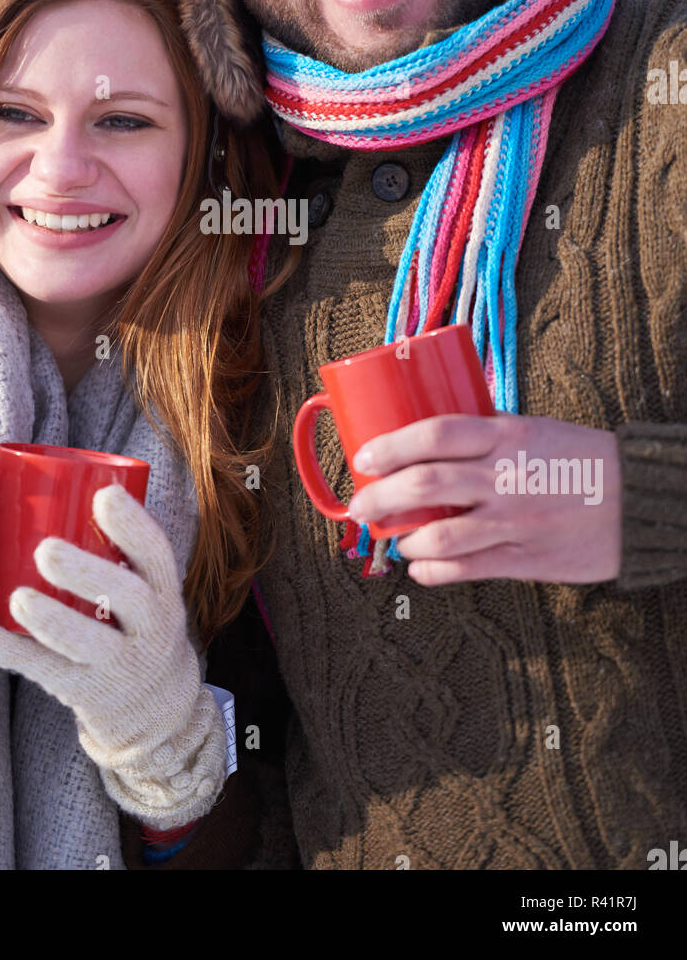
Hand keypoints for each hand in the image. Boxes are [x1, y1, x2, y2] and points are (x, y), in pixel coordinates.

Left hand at [0, 483, 225, 829]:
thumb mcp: (143, 591)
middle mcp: (152, 628)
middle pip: (128, 598)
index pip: (157, 554)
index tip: (104, 496)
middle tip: (46, 551)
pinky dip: (13, 655)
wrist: (155, 708)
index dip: (134, 525)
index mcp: (163, 590)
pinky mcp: (90, 694)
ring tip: (18, 597)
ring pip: (89, 643)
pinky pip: (49, 674)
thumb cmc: (132, 624)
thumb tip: (39, 484)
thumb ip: (110, 553)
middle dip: (88, 573)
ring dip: (51, 620)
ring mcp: (122, 665)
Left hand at [347, 413, 622, 584]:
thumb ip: (486, 435)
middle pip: (424, 485)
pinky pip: (466, 569)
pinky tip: (419, 566)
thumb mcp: (532, 430)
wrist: (639, 500)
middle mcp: (505, 478)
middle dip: (380, 496)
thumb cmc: (581, 459)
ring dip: (403, 538)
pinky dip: (432, 570)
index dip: (390, 445)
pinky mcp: (524, 558)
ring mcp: (513, 521)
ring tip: (392, 536)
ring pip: (439, 535)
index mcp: (507, 436)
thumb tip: (430, 440)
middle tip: (360, 503)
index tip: (364, 456)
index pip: (434, 434)